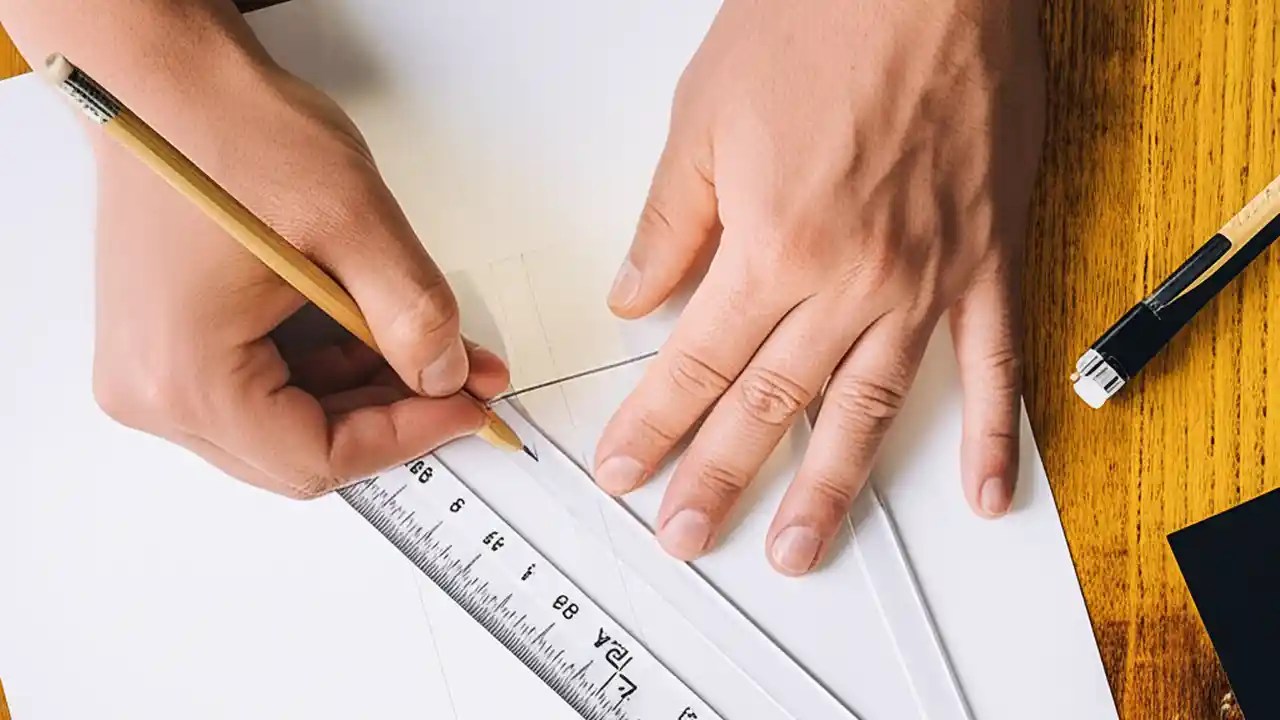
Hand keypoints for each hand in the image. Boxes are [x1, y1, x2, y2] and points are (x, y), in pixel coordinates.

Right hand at [90, 55, 507, 497]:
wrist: (160, 78)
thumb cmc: (227, 130)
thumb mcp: (350, 220)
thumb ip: (412, 314)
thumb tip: (449, 379)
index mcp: (186, 378)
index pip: (317, 457)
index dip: (408, 435)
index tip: (468, 404)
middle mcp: (152, 393)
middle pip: (298, 453)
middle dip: (392, 416)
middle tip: (463, 379)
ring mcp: (152, 373)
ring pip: (284, 425)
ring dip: (364, 394)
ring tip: (428, 348)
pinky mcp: (166, 347)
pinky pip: (261, 389)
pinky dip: (325, 371)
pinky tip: (371, 331)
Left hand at [595, 0, 1044, 573]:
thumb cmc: (822, 20)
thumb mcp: (707, 114)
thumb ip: (671, 220)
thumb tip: (635, 293)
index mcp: (773, 244)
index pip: (695, 362)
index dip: (653, 423)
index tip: (625, 471)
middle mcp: (850, 279)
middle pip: (770, 403)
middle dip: (719, 477)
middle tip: (686, 535)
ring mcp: (926, 280)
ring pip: (867, 408)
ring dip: (829, 487)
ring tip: (799, 547)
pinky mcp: (987, 261)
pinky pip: (992, 366)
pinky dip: (990, 434)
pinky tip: (982, 492)